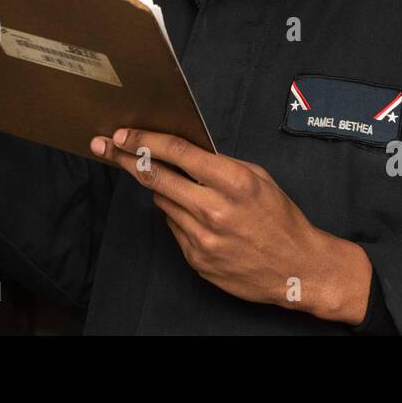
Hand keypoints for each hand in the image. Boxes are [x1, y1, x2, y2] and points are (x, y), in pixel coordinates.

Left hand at [91, 128, 371, 324]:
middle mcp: (213, 209)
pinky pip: (174, 229)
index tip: (123, 134)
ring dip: (164, 192)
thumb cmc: (281, 219)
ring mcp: (202, 238)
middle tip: (104, 147)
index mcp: (232, 181)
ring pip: (163, 203)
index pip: (176, 153)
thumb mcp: (257, 177)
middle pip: (154, 178)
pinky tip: (202, 221)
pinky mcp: (196, 259)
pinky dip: (180, 218)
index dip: (144, 140)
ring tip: (190, 194)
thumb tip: (182, 154)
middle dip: (126, 159)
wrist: (297, 268)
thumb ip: (219, 164)